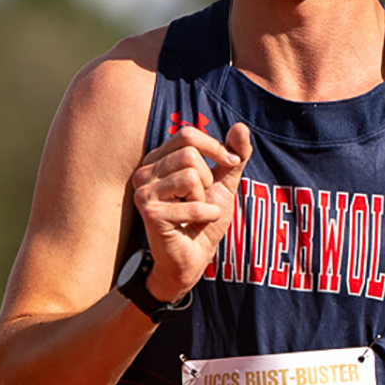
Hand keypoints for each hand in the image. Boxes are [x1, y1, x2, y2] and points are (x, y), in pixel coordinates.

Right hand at [131, 122, 252, 299]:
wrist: (193, 258)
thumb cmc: (204, 220)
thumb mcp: (224, 183)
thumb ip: (233, 155)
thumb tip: (241, 126)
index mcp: (157, 160)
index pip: (187, 135)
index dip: (214, 147)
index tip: (231, 164)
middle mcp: (144, 172)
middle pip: (189, 154)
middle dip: (207, 179)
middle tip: (200, 200)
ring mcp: (143, 192)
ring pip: (190, 175)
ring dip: (204, 199)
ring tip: (193, 213)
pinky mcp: (150, 213)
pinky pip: (193, 203)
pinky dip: (206, 215)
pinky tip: (195, 226)